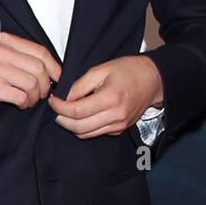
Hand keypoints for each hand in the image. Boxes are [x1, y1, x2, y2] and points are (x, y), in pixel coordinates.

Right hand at [0, 32, 61, 113]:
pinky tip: (18, 104)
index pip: (40, 51)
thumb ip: (17, 55)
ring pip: (32, 84)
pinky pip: (21, 96)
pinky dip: (24, 103)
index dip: (54, 67)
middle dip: (45, 86)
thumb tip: (50, 69)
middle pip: (39, 68)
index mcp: (2, 40)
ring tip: (27, 101)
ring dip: (34, 97)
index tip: (57, 80)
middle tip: (40, 95)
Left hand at [48, 55, 163, 138]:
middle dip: (62, 119)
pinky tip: (81, 115)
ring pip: (86, 134)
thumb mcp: (101, 69)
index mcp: (111, 99)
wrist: (152, 80)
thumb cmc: (128, 71)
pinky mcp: (119, 129)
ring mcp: (119, 125)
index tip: (53, 100)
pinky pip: (95, 133)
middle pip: (79, 127)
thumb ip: (80, 85)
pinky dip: (84, 127)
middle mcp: (116, 116)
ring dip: (71, 125)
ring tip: (66, 112)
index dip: (60, 107)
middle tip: (56, 109)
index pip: (77, 111)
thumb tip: (65, 98)